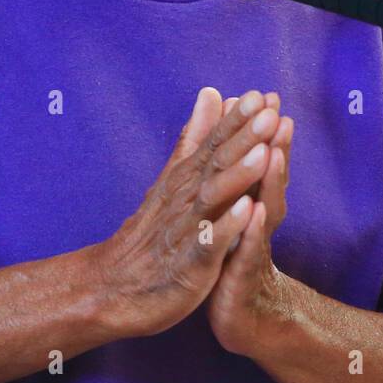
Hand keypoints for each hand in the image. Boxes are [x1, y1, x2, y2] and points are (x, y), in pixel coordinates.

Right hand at [95, 87, 283, 338]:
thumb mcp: (174, 178)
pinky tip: (245, 212)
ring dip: (237, 176)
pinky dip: (225, 227)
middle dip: (243, 139)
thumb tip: (211, 93)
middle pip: (215, 165)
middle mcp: (184, 200)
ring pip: (211, 199)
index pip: (213, 144)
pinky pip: (207, 244)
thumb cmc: (151, 234)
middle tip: (269, 113)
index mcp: (186, 180)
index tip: (261, 95)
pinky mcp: (187, 265)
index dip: (237, 121)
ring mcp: (185, 232)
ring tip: (262, 154)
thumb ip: (197, 137)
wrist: (113, 289)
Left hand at [208, 95, 294, 356]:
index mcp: (248, 207)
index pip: (257, 165)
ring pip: (265, 213)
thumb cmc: (236, 263)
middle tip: (278, 114)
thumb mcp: (237, 219)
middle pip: (268, 182)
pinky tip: (253, 212)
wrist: (249, 322)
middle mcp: (256, 225)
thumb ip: (239, 180)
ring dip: (269, 182)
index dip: (260, 132)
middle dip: (273, 147)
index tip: (263, 96)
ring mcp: (252, 252)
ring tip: (271, 152)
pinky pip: (247, 254)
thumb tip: (239, 143)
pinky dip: (251, 232)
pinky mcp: (242, 282)